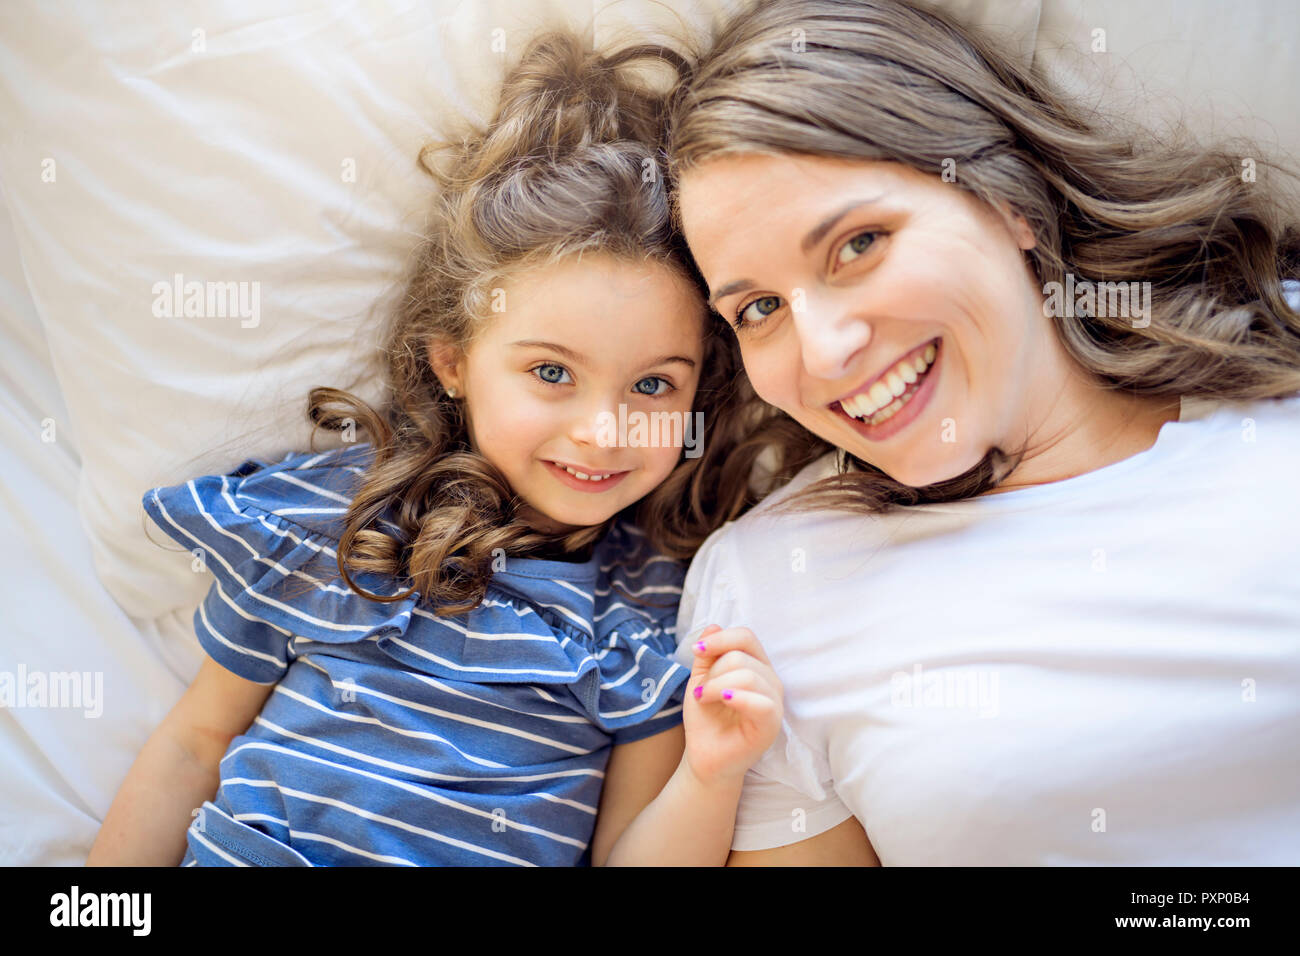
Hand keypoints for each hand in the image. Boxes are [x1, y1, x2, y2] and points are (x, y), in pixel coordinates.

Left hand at [682, 624, 783, 787]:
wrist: (705, 756)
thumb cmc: (707, 718)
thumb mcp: (701, 679)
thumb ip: (708, 654)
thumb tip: (714, 626)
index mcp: (756, 666)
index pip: (746, 637)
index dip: (721, 639)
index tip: (697, 650)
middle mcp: (770, 681)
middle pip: (741, 657)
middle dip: (712, 672)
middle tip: (701, 692)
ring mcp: (774, 703)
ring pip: (748, 675)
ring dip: (716, 686)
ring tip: (704, 699)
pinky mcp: (772, 725)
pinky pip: (761, 703)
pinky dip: (738, 698)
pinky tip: (724, 700)